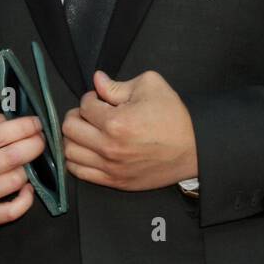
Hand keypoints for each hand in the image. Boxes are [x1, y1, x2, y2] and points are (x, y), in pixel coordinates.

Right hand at [0, 106, 45, 225]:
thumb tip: (25, 127)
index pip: (0, 135)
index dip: (25, 127)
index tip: (36, 123)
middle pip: (12, 158)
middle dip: (35, 145)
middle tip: (39, 139)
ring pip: (17, 180)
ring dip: (27, 169)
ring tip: (23, 162)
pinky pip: (13, 211)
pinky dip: (27, 199)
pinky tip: (26, 186)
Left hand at [62, 69, 197, 190]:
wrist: (194, 148)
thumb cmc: (175, 117)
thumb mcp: (151, 86)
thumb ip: (118, 84)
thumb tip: (97, 81)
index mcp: (116, 122)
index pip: (84, 106)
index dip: (91, 97)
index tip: (101, 99)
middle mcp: (109, 148)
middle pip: (69, 128)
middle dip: (78, 115)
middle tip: (91, 114)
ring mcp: (110, 167)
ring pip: (69, 152)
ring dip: (75, 138)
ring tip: (88, 132)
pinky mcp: (115, 181)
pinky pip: (79, 173)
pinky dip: (77, 160)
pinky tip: (89, 150)